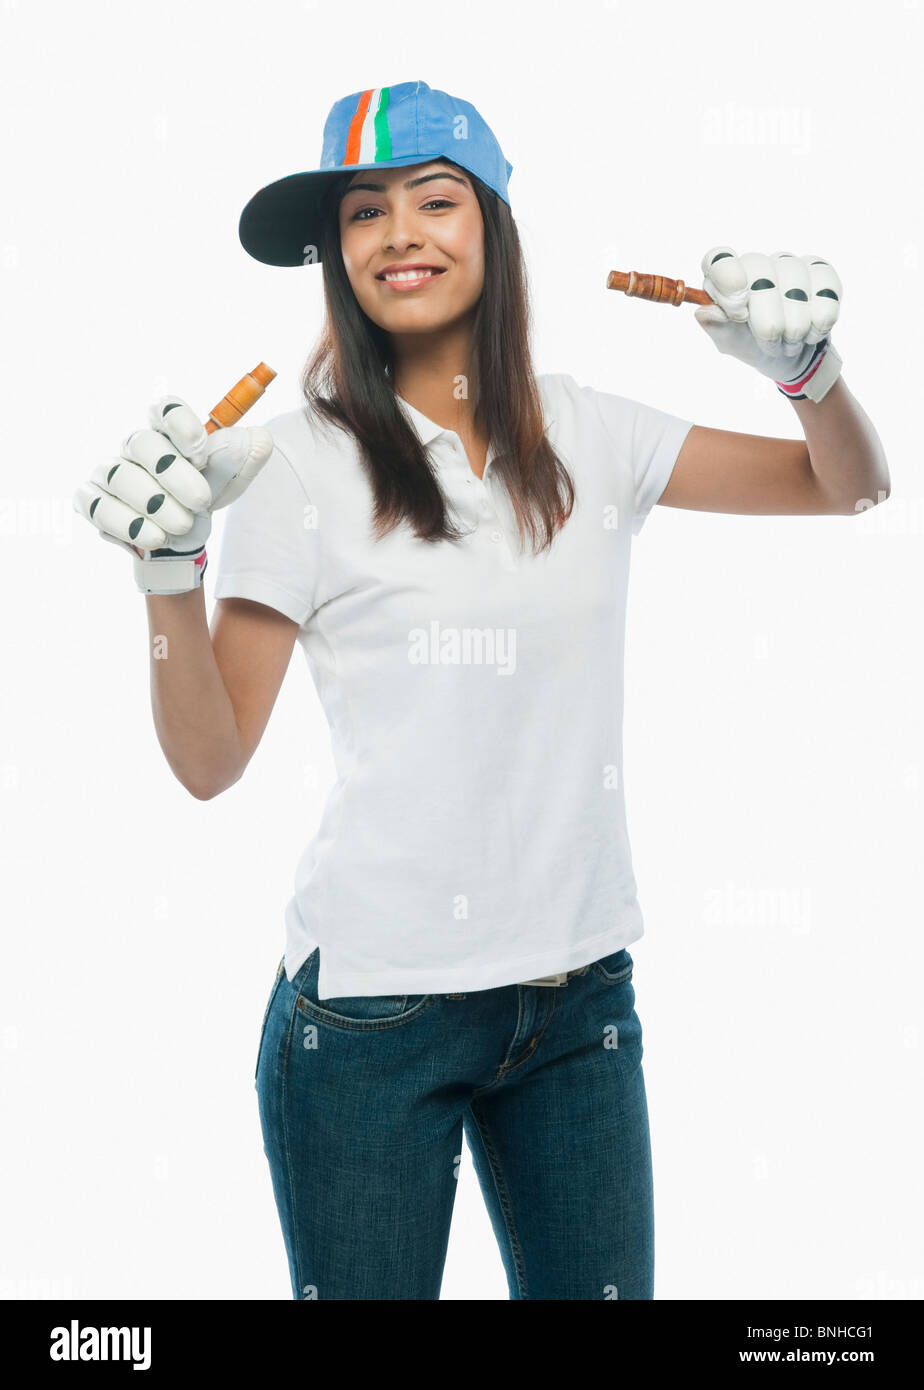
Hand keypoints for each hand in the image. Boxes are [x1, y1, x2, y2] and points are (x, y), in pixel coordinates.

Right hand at [73, 392, 273, 594]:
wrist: (185, 536)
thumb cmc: (205, 494)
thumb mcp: (233, 476)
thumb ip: (248, 455)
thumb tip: (261, 438)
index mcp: (169, 432)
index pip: (166, 409)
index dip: (180, 422)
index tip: (201, 449)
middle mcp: (136, 447)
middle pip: (143, 444)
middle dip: (174, 474)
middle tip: (201, 501)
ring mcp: (110, 472)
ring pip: (120, 476)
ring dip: (154, 504)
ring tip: (183, 526)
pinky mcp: (92, 500)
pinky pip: (98, 506)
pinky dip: (127, 524)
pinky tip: (154, 537)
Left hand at [693, 247, 842, 401]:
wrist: (791, 358)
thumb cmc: (753, 345)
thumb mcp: (731, 343)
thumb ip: (718, 327)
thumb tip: (703, 312)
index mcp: (726, 278)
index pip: (718, 260)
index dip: (727, 279)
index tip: (738, 312)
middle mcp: (756, 265)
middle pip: (759, 270)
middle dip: (767, 318)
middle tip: (771, 343)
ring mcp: (788, 264)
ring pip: (794, 280)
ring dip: (794, 325)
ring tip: (790, 344)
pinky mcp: (820, 271)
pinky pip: (825, 284)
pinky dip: (820, 316)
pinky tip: (813, 333)